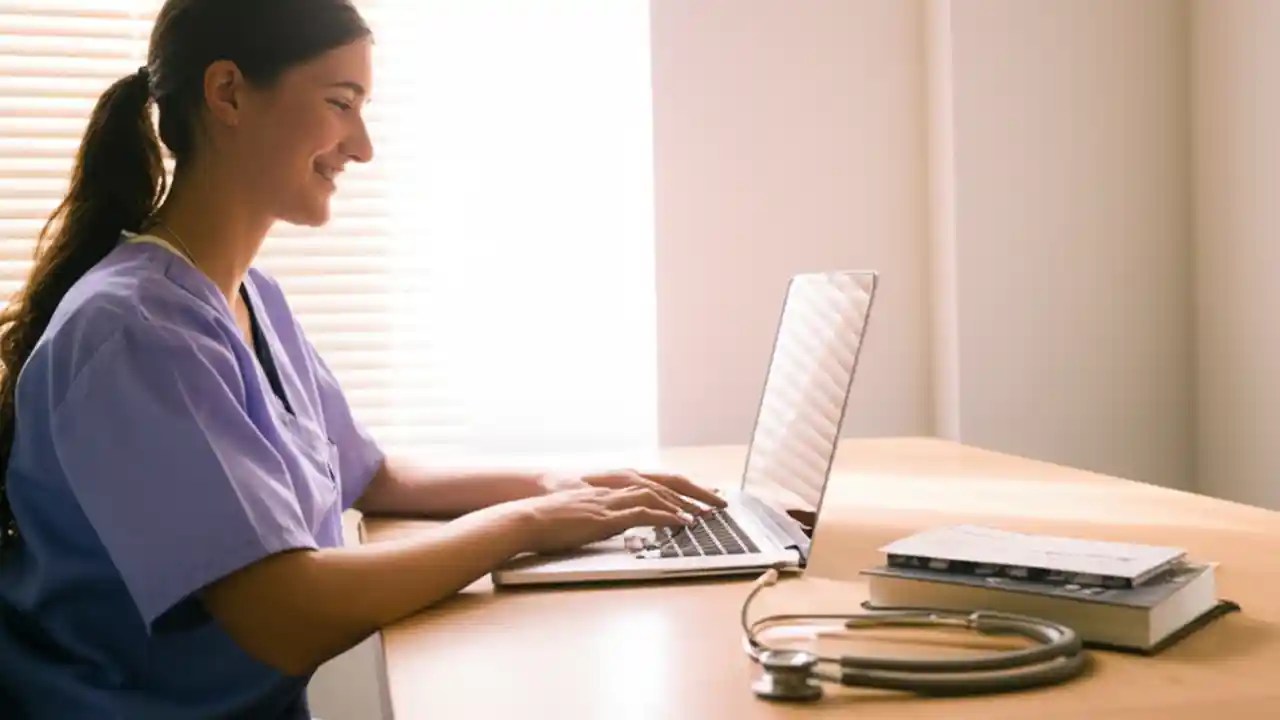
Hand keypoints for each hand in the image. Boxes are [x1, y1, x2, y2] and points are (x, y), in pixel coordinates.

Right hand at [505, 486, 694, 554]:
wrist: (526, 518)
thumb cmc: (545, 521)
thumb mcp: (577, 515)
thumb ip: (596, 517)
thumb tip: (607, 526)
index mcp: (606, 490)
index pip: (649, 484)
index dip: (674, 491)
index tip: (696, 498)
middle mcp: (612, 490)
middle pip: (660, 486)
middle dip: (689, 494)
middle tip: (713, 503)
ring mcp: (609, 502)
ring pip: (655, 496)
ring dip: (682, 505)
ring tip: (703, 516)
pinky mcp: (605, 516)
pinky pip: (643, 513)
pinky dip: (666, 517)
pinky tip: (681, 524)